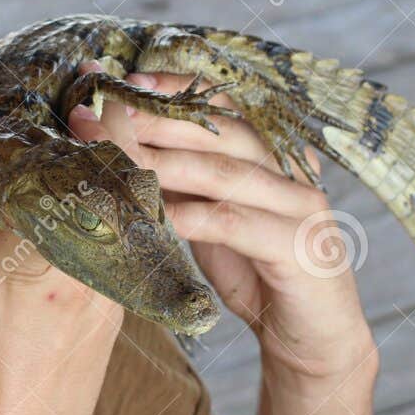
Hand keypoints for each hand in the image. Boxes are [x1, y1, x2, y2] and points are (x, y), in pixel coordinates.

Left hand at [66, 60, 375, 380]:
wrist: (312, 334)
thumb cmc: (256, 268)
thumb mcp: (212, 216)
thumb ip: (182, 179)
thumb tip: (120, 141)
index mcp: (273, 152)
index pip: (224, 104)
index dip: (174, 89)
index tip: (126, 80)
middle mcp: (291, 169)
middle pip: (217, 131)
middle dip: (154, 119)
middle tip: (102, 113)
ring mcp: (300, 205)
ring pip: (223, 173)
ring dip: (162, 162)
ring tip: (115, 159)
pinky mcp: (300, 246)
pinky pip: (235, 223)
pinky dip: (191, 217)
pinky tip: (154, 217)